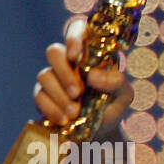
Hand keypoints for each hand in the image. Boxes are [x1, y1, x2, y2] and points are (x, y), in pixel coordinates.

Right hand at [32, 16, 131, 140]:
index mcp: (89, 54)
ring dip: (59, 96)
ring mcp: (53, 78)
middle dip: (64, 73)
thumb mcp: (124, 95)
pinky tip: (64, 119)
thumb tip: (92, 76)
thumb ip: (117, 81)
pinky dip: (51, 108)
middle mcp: (68, 62)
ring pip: (44, 75)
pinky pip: (39, 96)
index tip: (75, 55)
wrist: (101, 132)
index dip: (73, 36)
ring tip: (74, 113)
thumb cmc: (113, 106)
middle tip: (77, 92)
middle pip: (53, 52)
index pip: (78, 30)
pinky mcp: (43, 95)